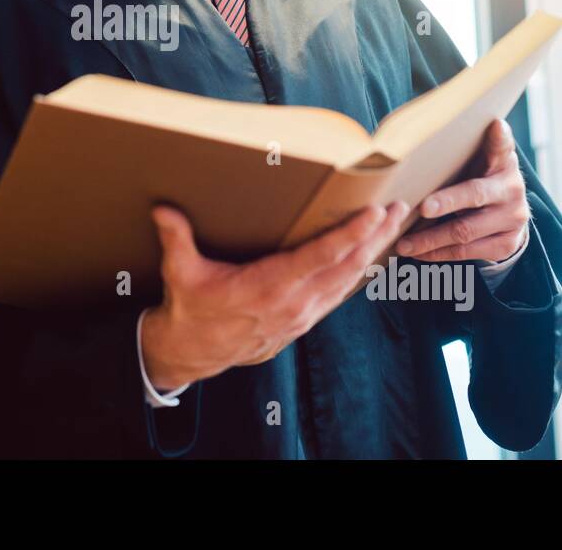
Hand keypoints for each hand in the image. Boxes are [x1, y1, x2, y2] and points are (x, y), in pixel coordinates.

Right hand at [140, 200, 410, 389]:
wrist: (193, 352)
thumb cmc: (190, 310)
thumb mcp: (180, 273)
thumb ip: (176, 238)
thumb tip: (163, 210)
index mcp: (269, 287)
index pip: (321, 257)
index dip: (352, 234)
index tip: (374, 212)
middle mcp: (293, 303)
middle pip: (347, 266)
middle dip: (376, 236)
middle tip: (398, 207)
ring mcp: (302, 316)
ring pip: (349, 281)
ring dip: (373, 253)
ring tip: (393, 225)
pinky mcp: (303, 322)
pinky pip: (340, 294)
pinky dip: (359, 273)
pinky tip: (370, 257)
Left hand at [396, 118, 530, 262]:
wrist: (509, 213)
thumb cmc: (480, 178)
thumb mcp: (479, 160)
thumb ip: (468, 147)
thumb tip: (430, 127)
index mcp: (503, 163)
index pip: (502, 146)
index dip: (498, 137)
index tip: (495, 125)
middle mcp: (513, 190)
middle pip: (475, 195)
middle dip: (446, 202)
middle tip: (421, 208)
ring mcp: (513, 220)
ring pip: (465, 231)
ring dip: (430, 239)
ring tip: (403, 243)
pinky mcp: (507, 244)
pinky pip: (466, 252)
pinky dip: (439, 254)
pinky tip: (418, 254)